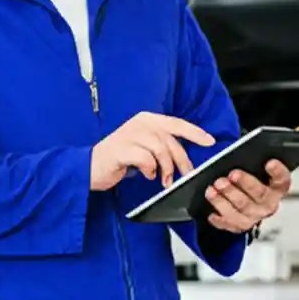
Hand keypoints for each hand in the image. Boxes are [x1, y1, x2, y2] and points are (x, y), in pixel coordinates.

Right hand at [90, 112, 214, 190]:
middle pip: (171, 140)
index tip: (210, 142)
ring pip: (161, 149)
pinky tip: (147, 175)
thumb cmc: (119, 159)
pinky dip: (150, 169)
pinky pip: (146, 159)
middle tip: (185, 175)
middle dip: (182, 160)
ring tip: (164, 180)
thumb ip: (162, 146)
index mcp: (147, 119)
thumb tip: (185, 157)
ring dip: (166, 168)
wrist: (88, 167)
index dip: (195, 132)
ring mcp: (129, 134)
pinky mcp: (121, 149)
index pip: (177, 123)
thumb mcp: (144, 148)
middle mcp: (139, 123)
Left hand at [204, 160, 291, 233]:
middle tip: (231, 175)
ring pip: (242, 209)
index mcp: (277, 187)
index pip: (282, 179)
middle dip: (244, 183)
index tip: (270, 162)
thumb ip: (252, 161)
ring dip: (226, 199)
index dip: (277, 171)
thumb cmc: (250, 179)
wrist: (245, 198)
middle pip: (260, 194)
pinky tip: (211, 213)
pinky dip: (220, 219)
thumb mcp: (254, 168)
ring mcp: (255, 216)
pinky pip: (230, 224)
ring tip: (213, 190)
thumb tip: (238, 152)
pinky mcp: (241, 225)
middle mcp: (269, 203)